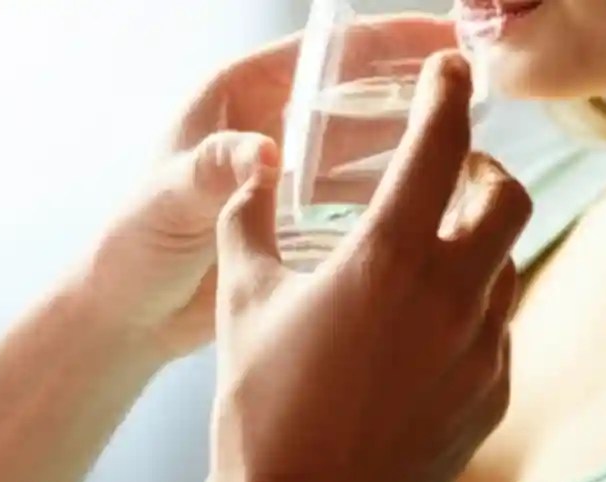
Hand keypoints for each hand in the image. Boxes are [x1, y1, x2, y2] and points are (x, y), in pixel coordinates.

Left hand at [82, 15, 455, 360]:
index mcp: (234, 100)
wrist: (128, 316)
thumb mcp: (166, 202)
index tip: (442, 40)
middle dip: (412, 89)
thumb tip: (264, 150)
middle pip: (353, 96)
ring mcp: (287, 176)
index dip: (382, 42)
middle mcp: (268, 127)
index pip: (320, 55)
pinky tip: (434, 211)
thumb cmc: (131, 248)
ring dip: (410, 146)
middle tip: (477, 92)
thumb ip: (209, 172)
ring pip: (362, 149)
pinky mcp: (297, 221)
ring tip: (472, 148)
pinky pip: (354, 200)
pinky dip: (390, 200)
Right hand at [210, 52, 531, 481]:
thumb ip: (247, 223)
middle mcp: (451, 297)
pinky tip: (424, 333)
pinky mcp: (490, 400)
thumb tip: (248, 175)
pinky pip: (498, 332)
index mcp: (388, 258)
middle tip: (444, 176)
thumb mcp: (242, 303)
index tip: (449, 71)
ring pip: (506, 266)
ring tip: (428, 256)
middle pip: (507, 197)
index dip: (448, 94)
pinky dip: (472, 311)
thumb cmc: (260, 410)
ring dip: (477, 244)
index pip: (440, 144)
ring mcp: (481, 353)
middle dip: (482, 170)